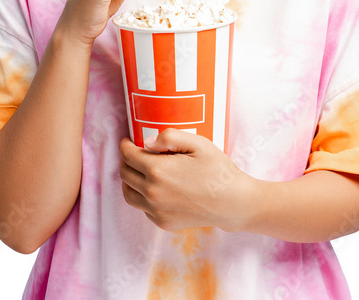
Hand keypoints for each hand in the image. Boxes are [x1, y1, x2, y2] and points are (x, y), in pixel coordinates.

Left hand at [119, 129, 253, 232]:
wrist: (233, 203)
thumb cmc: (218, 170)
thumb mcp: (199, 143)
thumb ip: (170, 136)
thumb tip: (148, 142)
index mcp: (158, 170)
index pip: (128, 156)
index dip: (125, 145)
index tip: (128, 141)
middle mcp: (153, 193)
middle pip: (125, 174)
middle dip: (126, 160)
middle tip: (135, 153)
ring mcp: (156, 210)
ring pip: (129, 194)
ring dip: (130, 180)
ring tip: (140, 171)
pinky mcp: (163, 222)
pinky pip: (143, 208)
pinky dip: (143, 196)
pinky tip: (157, 188)